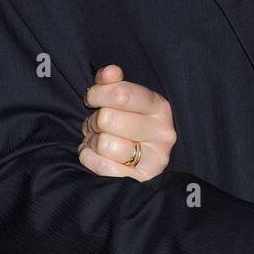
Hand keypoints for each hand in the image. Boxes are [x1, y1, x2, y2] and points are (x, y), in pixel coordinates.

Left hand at [78, 64, 176, 180]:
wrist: (140, 157)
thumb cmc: (128, 121)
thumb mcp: (125, 98)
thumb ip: (114, 81)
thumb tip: (109, 73)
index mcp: (160, 107)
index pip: (122, 94)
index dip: (98, 94)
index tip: (91, 98)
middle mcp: (163, 134)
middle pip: (107, 119)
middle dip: (94, 120)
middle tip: (96, 124)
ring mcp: (154, 160)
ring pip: (104, 144)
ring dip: (92, 141)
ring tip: (97, 139)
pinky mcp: (141, 181)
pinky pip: (102, 167)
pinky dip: (90, 158)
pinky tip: (96, 154)